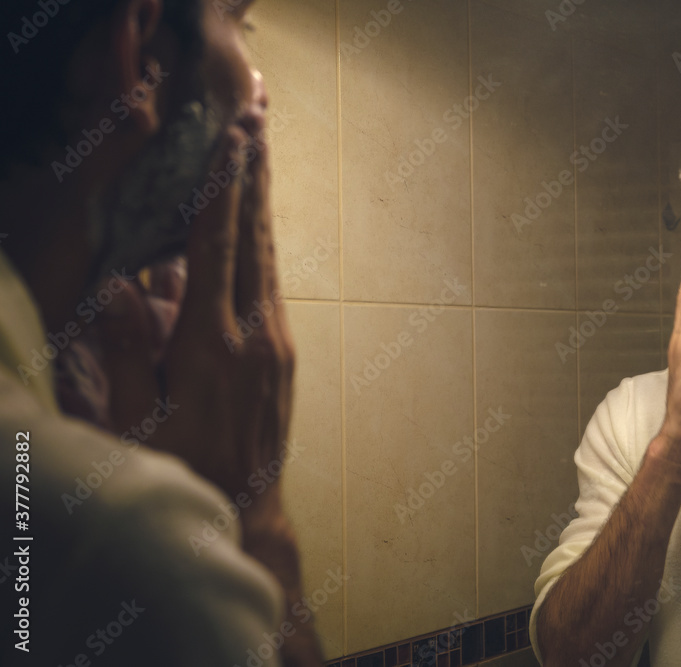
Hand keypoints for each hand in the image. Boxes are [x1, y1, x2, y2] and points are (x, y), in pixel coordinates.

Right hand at [99, 114, 294, 504]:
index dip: (223, 190)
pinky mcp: (284, 355)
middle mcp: (256, 335)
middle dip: (254, 174)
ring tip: (261, 149)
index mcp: (213, 345)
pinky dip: (263, 243)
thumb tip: (122, 285)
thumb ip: (131, 352)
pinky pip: (273, 284)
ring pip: (269, 257)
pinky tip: (255, 221)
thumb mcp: (139, 419)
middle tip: (258, 117)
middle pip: (254, 238)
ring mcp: (277, 344)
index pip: (217, 250)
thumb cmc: (182, 468)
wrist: (250, 511)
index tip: (232, 140)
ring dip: (262, 201)